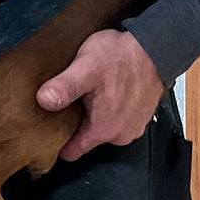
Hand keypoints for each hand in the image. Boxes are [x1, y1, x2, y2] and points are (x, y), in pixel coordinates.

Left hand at [36, 29, 163, 162]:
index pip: (71, 152)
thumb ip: (64, 86)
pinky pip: (117, 121)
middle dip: (76, 123)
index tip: (48, 126)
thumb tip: (43, 101)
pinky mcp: (140, 120)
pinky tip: (108, 92)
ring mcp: (132, 129)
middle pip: (85, 139)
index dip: (58, 141)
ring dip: (94, 115)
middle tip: (71, 99)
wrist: (155, 47)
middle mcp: (119, 136)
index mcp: (102, 130)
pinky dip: (110, 110)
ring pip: (101, 129)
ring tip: (90, 93)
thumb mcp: (86, 66)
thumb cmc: (121, 57)